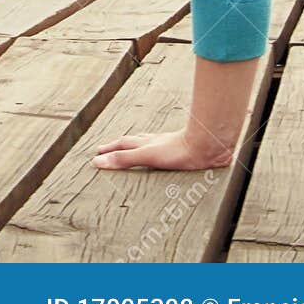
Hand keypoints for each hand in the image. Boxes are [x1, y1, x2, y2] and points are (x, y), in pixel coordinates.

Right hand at [92, 127, 234, 171]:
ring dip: (137, 146)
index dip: (109, 149)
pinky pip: (163, 150)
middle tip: (108, 148)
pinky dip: (155, 151)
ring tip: (133, 148)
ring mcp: (167, 145)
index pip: (122, 145)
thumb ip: (124, 159)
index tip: (97, 153)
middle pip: (132, 142)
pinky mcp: (180, 152)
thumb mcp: (146, 156)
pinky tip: (162, 155)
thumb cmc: (178, 151)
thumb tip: (98, 161)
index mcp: (144, 144)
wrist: (206, 146)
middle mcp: (154, 143)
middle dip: (119, 146)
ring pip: (148, 144)